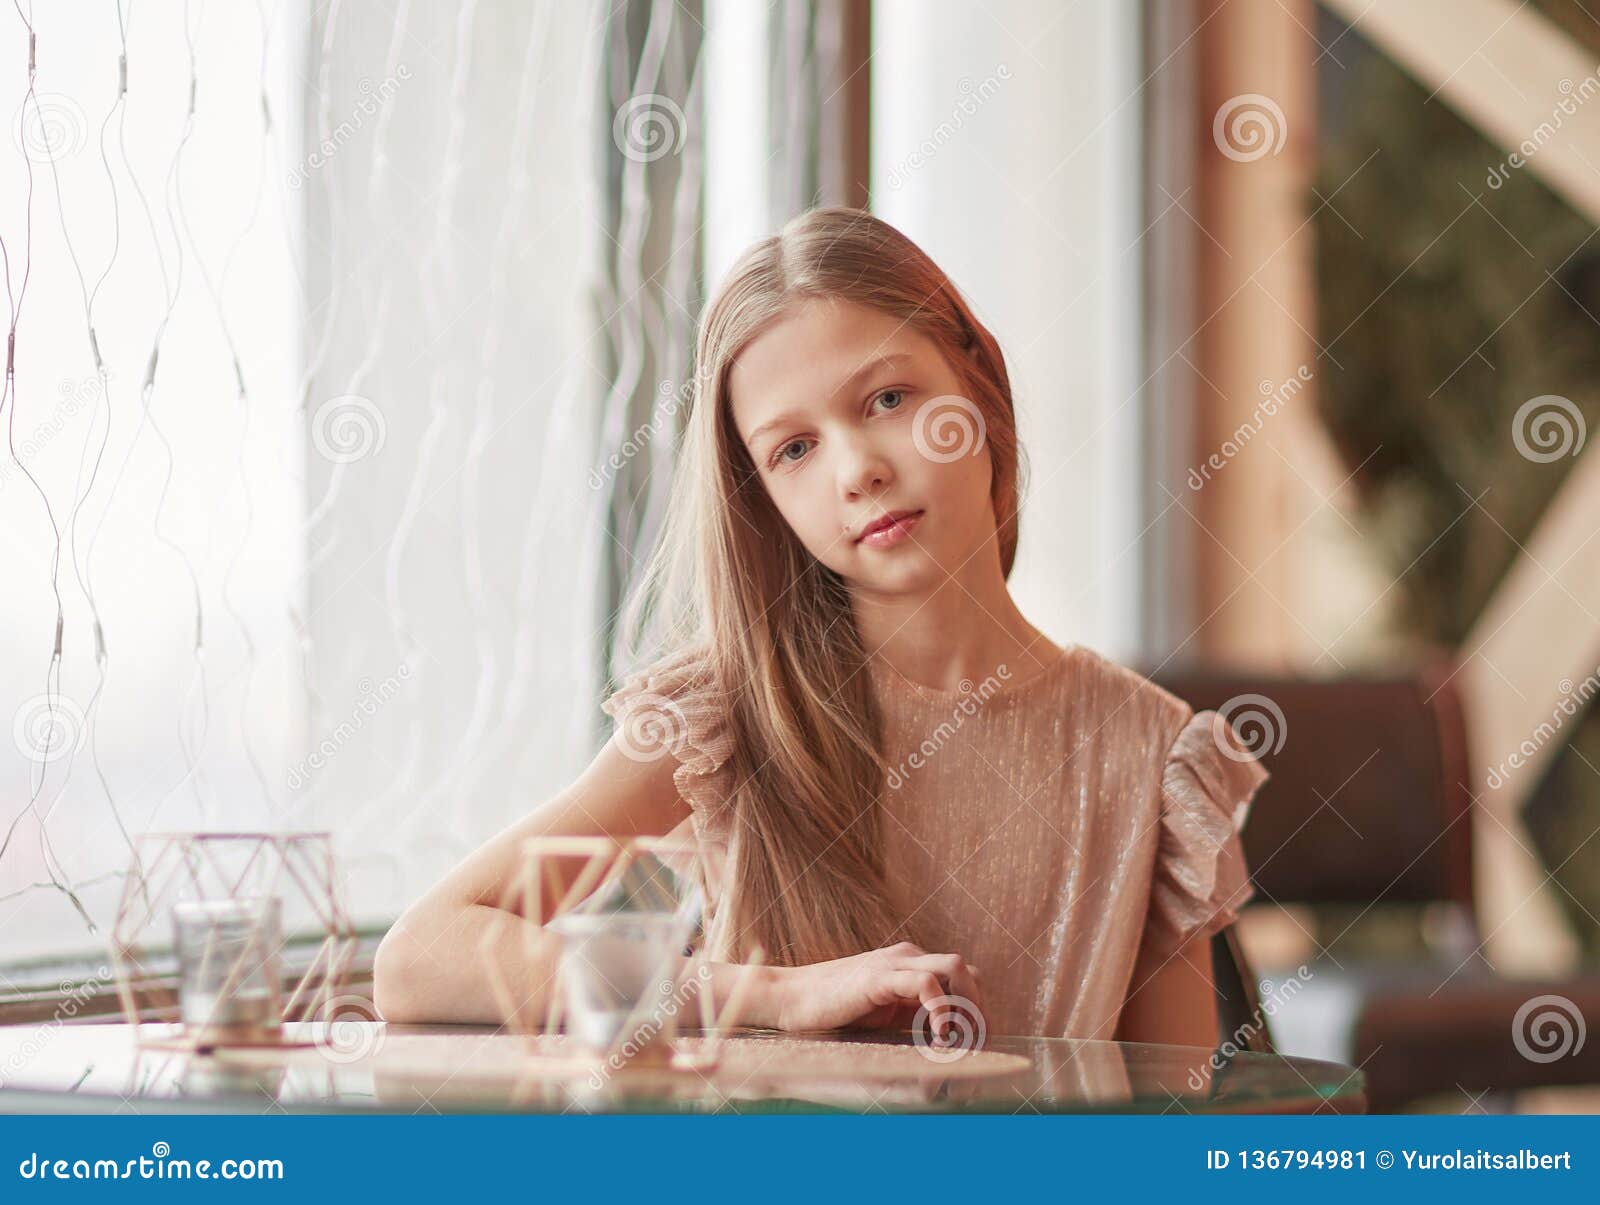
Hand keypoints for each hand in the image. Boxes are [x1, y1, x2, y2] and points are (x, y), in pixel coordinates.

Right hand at [772, 940, 984, 1043]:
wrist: (792, 998)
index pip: (964, 976)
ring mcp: (894, 963)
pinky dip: (941, 1008)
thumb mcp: (885, 1014)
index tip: (977, 1043)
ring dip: (967, 1005)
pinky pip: (926, 982)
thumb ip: (914, 1017)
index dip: (977, 1008)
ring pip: (955, 967)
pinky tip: (939, 1035)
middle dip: (979, 1009)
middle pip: (967, 971)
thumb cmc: (834, 1009)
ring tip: (959, 1039)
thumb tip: (949, 1042)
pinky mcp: (880, 976)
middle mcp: (908, 957)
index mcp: (910, 965)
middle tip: (976, 1045)